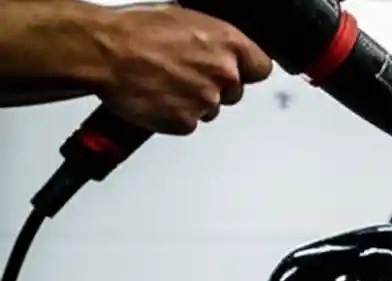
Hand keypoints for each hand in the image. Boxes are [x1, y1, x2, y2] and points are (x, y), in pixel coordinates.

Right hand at [93, 3, 271, 134]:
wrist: (104, 52)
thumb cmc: (135, 31)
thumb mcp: (185, 19)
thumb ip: (212, 40)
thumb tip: (219, 48)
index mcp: (228, 43)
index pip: (261, 68)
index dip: (246, 71)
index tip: (238, 73)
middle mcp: (224, 73)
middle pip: (234, 92)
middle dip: (215, 88)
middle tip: (186, 76)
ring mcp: (207, 100)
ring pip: (211, 109)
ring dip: (194, 102)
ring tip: (165, 84)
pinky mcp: (186, 122)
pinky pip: (188, 123)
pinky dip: (175, 116)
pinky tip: (157, 98)